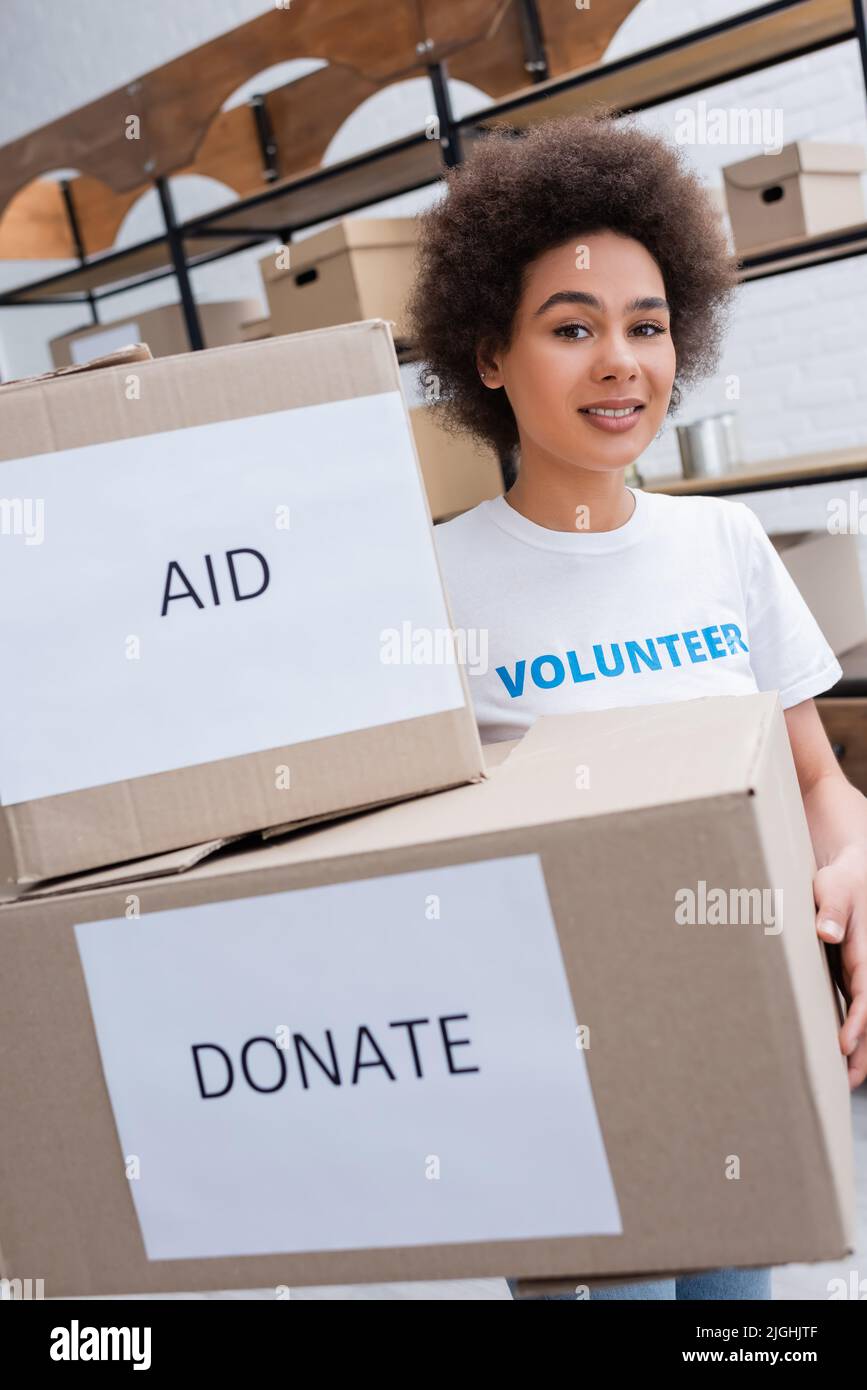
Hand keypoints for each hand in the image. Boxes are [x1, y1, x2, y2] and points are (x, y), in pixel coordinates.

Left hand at [814, 845, 866, 1088]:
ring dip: (859, 1048)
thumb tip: (826, 932)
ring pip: (864, 1016)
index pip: (866, 994)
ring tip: (845, 1080)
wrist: (849, 872)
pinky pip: (854, 1008)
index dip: (858, 1022)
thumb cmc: (841, 879)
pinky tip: (839, 1052)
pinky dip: (851, 1031)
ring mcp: (859, 973)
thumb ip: (833, 910)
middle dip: (863, 1049)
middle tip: (847, 1081)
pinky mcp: (848, 974)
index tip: (844, 1044)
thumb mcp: (835, 888)